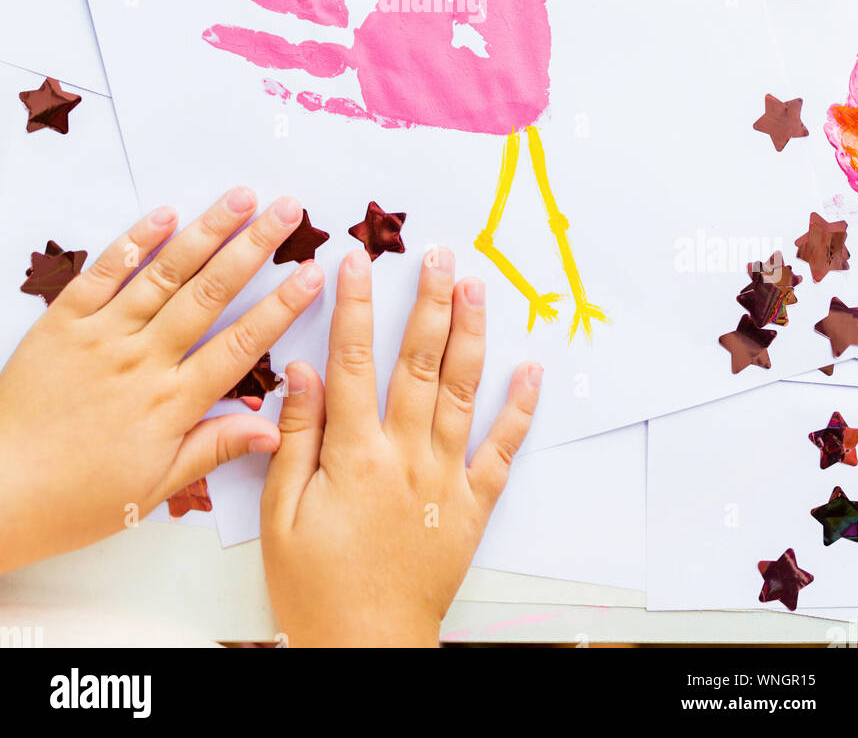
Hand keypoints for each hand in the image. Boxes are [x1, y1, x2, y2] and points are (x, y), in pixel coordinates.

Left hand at [0, 188, 323, 571]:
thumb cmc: (73, 500)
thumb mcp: (153, 489)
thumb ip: (214, 449)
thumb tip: (274, 430)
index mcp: (170, 404)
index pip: (241, 345)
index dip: (282, 306)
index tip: (312, 273)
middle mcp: (142, 361)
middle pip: (210, 293)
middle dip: (255, 247)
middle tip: (288, 210)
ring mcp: (102, 336)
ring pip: (165, 273)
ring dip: (207, 230)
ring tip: (241, 197)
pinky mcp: (63, 323)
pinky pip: (104, 273)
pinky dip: (135, 241)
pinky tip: (165, 214)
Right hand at [261, 246, 541, 647]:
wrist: (366, 649)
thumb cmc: (316, 588)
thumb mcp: (280, 517)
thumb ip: (294, 439)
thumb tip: (302, 372)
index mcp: (354, 456)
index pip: (353, 361)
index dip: (355, 306)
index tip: (357, 261)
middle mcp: (406, 456)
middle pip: (419, 363)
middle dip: (429, 302)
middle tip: (438, 255)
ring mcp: (445, 478)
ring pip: (463, 392)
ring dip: (472, 335)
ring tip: (477, 287)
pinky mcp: (472, 506)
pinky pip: (501, 451)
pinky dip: (519, 410)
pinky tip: (530, 371)